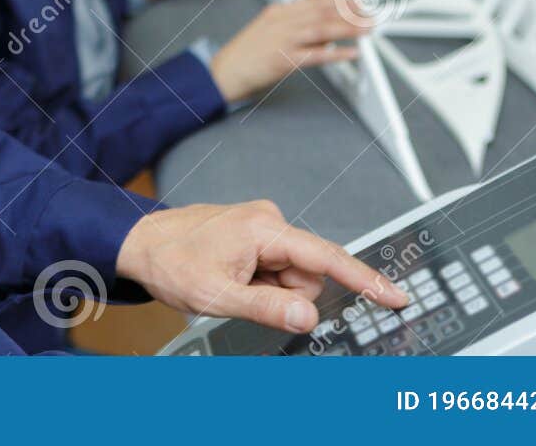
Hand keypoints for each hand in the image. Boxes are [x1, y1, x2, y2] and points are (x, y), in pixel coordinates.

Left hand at [115, 200, 406, 332]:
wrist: (140, 243)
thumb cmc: (170, 261)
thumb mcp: (217, 296)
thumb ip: (267, 307)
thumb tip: (309, 315)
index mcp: (264, 229)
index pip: (326, 257)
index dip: (364, 279)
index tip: (395, 296)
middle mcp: (268, 220)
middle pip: (307, 274)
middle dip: (285, 294)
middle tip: (241, 294)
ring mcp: (262, 226)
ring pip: (291, 275)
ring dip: (269, 290)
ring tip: (231, 283)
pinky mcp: (256, 234)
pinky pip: (276, 268)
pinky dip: (261, 282)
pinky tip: (233, 277)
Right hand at [208, 0, 369, 103]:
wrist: (223, 72)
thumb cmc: (244, 55)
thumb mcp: (268, 33)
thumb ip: (296, 31)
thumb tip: (326, 37)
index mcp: (277, 12)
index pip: (314, 1)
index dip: (339, 1)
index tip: (357, 3)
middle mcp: (281, 21)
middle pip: (321, 12)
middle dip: (349, 12)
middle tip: (369, 14)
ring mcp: (281, 39)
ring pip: (321, 29)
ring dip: (347, 28)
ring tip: (366, 30)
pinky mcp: (282, 59)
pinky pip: (315, 55)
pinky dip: (335, 53)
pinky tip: (351, 53)